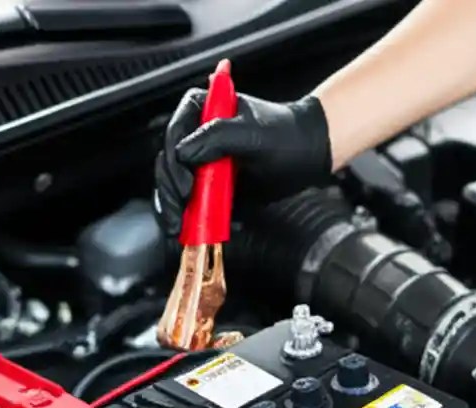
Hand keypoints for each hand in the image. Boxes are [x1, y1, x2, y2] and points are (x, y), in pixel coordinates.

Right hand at [153, 90, 331, 235]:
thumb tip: (183, 154)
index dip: (174, 163)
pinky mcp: (208, 184)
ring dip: (173, 208)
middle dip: (169, 191)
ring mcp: (200, 161)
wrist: (307, 154)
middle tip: (178, 215)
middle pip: (168, 164)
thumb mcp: (252, 134)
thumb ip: (217, 137)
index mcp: (200, 110)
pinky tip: (191, 229)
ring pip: (173, 185)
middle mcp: (195, 134)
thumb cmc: (285, 135)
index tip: (186, 187)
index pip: (173, 134)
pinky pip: (190, 201)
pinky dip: (188, 216)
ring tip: (179, 228)